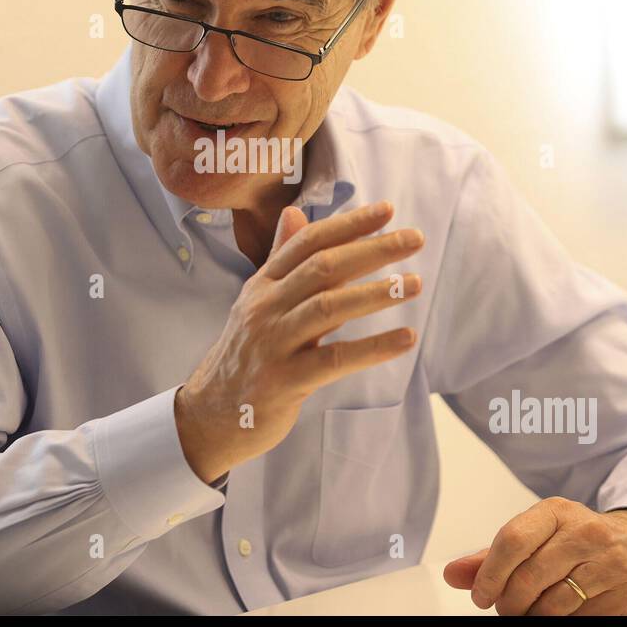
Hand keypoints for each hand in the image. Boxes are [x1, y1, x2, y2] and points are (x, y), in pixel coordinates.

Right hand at [174, 200, 424, 483]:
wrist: (211, 415)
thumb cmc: (246, 355)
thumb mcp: (258, 302)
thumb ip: (282, 260)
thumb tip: (294, 214)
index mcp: (262, 285)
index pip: (307, 243)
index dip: (348, 224)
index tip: (387, 211)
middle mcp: (265, 307)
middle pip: (322, 267)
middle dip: (371, 250)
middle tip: (415, 239)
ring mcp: (273, 343)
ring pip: (327, 307)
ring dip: (375, 293)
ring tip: (414, 284)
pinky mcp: (284, 381)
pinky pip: (334, 360)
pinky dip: (373, 347)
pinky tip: (406, 338)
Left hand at [442, 498, 626, 614]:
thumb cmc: (577, 541)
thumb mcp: (536, 537)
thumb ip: (492, 556)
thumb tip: (452, 574)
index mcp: (556, 511)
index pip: (512, 540)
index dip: (490, 574)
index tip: (480, 595)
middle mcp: (586, 531)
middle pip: (530, 577)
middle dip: (509, 602)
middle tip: (506, 609)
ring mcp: (611, 560)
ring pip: (554, 603)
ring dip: (534, 615)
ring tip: (531, 612)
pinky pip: (581, 617)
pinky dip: (563, 620)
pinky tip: (561, 612)